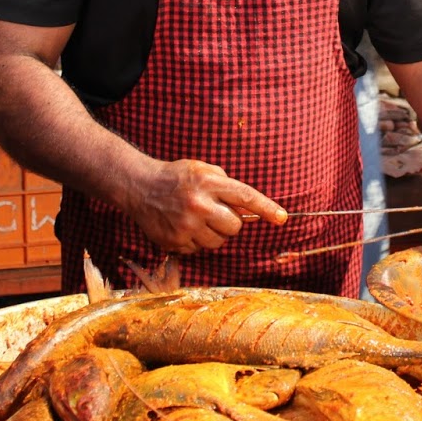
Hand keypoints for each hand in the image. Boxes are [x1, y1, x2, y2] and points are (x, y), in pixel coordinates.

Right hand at [122, 158, 287, 252]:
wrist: (139, 186)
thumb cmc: (177, 177)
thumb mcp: (203, 170)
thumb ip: (227, 186)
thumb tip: (250, 208)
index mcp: (208, 182)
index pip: (245, 197)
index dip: (266, 208)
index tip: (282, 218)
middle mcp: (198, 205)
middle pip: (234, 227)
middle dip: (230, 222)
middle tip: (215, 212)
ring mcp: (185, 226)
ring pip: (218, 242)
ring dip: (213, 234)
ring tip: (197, 219)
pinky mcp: (174, 242)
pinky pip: (198, 250)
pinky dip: (195, 241)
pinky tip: (182, 226)